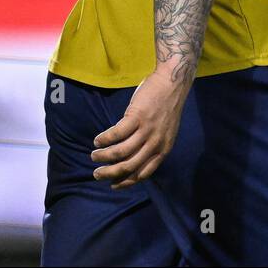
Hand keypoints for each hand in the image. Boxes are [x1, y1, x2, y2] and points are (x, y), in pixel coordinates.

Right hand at [90, 75, 187, 189]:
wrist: (172, 83)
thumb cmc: (166, 107)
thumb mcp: (164, 132)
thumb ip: (151, 146)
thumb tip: (130, 157)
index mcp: (163, 149)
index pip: (143, 173)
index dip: (126, 182)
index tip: (114, 184)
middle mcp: (156, 143)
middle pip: (129, 166)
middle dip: (110, 173)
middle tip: (98, 174)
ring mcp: (147, 130)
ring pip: (120, 152)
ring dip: (104, 156)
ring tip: (94, 155)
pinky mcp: (137, 116)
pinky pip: (116, 133)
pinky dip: (104, 139)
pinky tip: (97, 140)